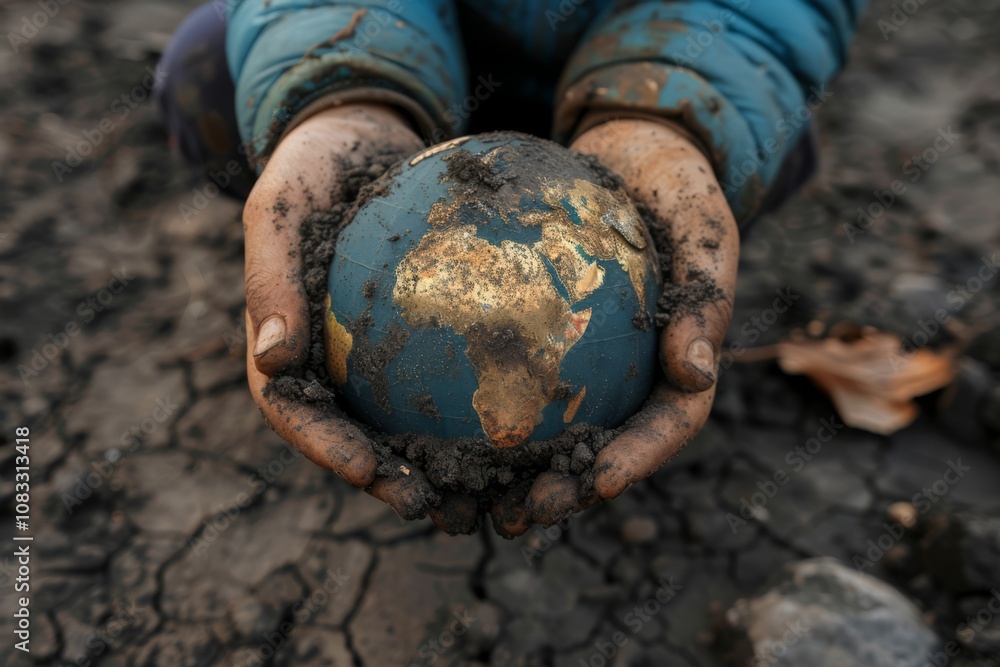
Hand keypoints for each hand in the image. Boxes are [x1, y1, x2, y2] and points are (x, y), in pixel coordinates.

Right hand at [244, 103, 476, 530]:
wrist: (362, 130)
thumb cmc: (310, 163)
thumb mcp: (278, 204)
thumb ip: (270, 277)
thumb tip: (274, 361)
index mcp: (284, 346)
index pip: (298, 414)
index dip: (331, 452)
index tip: (373, 474)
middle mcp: (332, 360)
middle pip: (357, 435)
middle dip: (394, 478)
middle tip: (443, 505)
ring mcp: (376, 349)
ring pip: (409, 416)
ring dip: (446, 458)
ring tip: (495, 484)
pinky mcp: (423, 329)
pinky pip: (453, 365)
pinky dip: (485, 393)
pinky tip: (534, 410)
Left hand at [490, 118, 738, 535]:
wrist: (635, 147)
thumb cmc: (679, 184)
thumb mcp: (704, 225)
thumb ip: (706, 298)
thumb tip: (698, 375)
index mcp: (681, 359)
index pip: (668, 424)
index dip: (636, 460)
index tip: (597, 483)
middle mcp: (632, 370)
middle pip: (601, 445)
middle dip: (563, 490)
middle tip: (516, 514)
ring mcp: (588, 356)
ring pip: (549, 424)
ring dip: (509, 467)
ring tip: (459, 492)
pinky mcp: (544, 334)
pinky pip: (506, 365)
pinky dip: (471, 393)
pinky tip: (415, 409)